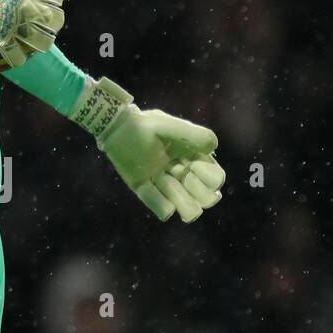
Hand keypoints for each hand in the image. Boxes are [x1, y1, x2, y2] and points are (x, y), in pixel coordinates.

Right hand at [0, 0, 64, 67]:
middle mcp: (26, 8)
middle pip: (54, 18)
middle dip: (56, 18)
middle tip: (50, 18)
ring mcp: (15, 26)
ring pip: (41, 40)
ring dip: (45, 40)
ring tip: (42, 39)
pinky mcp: (2, 40)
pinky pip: (16, 56)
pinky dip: (19, 57)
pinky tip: (18, 55)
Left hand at [69, 76, 224, 221]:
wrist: (116, 128)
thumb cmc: (146, 124)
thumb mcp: (169, 126)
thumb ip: (192, 134)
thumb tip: (214, 147)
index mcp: (194, 157)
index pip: (215, 178)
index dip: (209, 177)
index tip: (193, 165)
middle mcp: (183, 173)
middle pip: (206, 198)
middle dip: (198, 192)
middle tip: (181, 175)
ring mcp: (164, 184)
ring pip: (187, 207)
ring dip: (181, 201)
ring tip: (165, 182)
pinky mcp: (145, 189)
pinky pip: (160, 207)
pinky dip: (161, 206)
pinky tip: (156, 196)